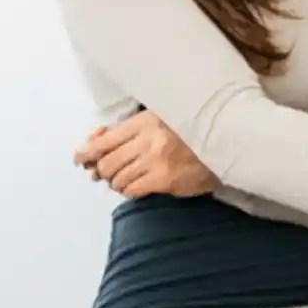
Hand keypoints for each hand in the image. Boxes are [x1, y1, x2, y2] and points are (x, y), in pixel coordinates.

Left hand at [74, 111, 219, 197]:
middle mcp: (147, 141)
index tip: (80, 158)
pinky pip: (133, 190)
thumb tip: (98, 138)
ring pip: (118, 178)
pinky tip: (134, 187)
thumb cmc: (195, 130)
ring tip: (122, 179)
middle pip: (107, 161)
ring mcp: (155, 162)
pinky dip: (128, 191)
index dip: (87, 151)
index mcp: (145, 121)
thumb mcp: (162, 116)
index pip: (104, 140)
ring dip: (116, 181)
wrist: (227, 143)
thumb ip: (132, 127)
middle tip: (101, 173)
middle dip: (101, 170)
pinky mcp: (165, 181)